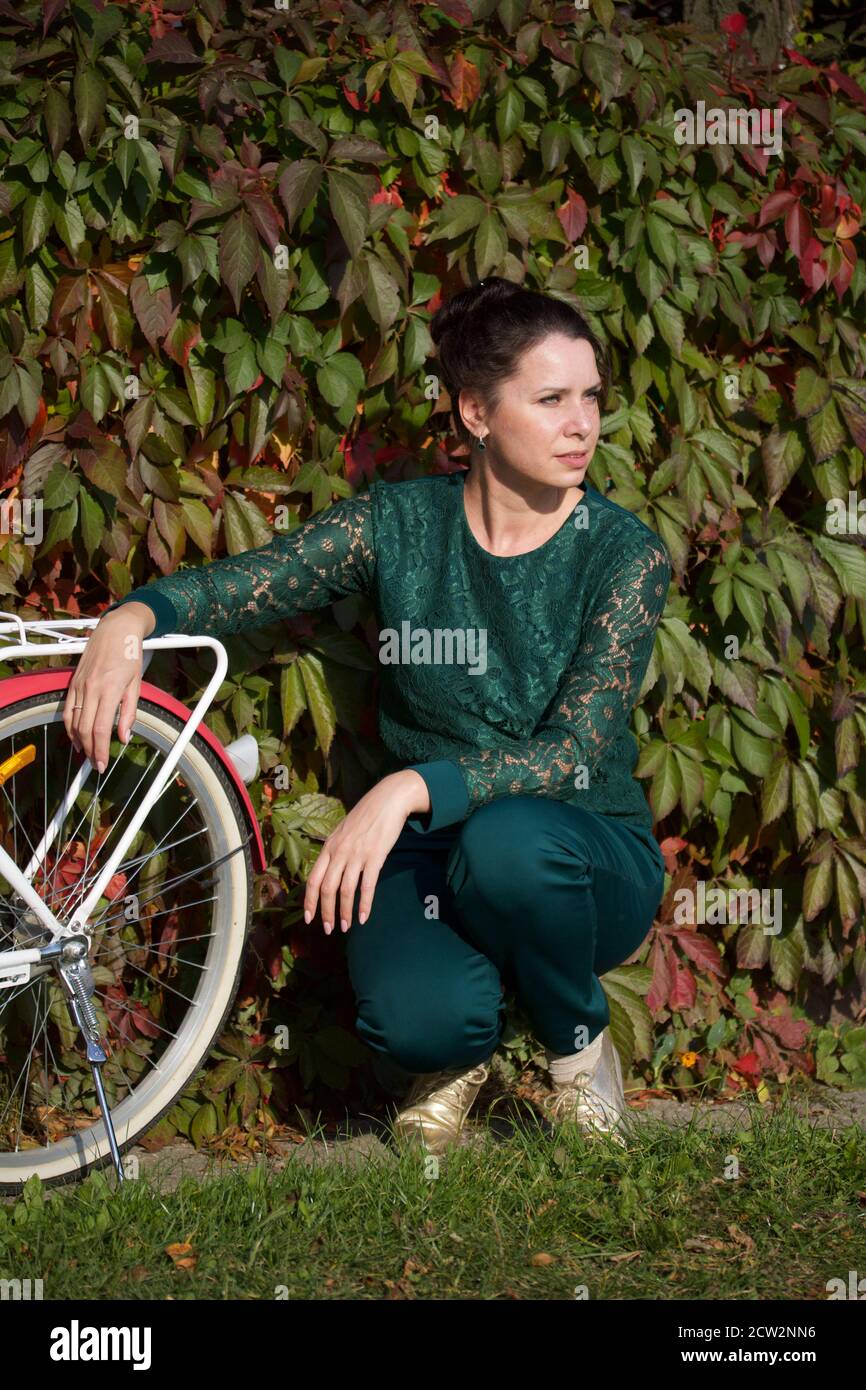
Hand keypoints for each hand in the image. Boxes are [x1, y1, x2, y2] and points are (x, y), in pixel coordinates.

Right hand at [63, 603, 154, 770]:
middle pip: (84, 729)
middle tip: (96, 764)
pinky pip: (68, 709)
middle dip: (90, 750)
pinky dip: (70, 726)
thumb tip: (124, 737)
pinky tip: (76, 736)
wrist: (115, 630)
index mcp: (109, 690)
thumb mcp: (136, 684)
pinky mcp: (73, 682)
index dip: (100, 750)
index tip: (103, 764)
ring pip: (73, 721)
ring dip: (78, 741)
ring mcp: (79, 685)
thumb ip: (129, 712)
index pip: (100, 728)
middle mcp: (91, 688)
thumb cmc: (129, 655)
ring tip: (86, 754)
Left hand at [304, 770, 429, 933]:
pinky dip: (365, 904)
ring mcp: (357, 854)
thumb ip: (334, 850)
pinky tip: (364, 917)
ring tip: (346, 926)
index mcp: (328, 847)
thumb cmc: (366, 816)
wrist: (387, 800)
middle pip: (327, 889)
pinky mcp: (375, 856)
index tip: (309, 919)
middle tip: (329, 929)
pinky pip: (367, 886)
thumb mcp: (342, 831)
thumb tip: (328, 871)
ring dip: (344, 912)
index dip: (310, 901)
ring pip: (345, 891)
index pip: (313, 879)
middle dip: (326, 913)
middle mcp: (339, 852)